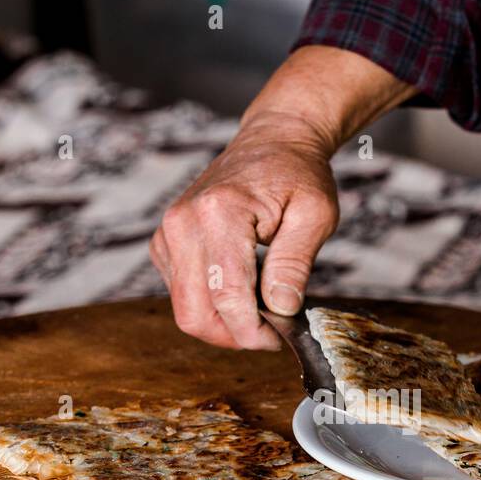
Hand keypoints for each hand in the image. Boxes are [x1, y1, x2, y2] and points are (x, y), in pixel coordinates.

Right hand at [150, 46, 415, 350]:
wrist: (272, 142)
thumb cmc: (297, 174)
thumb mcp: (315, 215)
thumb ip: (294, 264)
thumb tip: (281, 310)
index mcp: (219, 213)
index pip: (228, 298)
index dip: (254, 332)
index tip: (282, 337)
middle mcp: (182, 224)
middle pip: (195, 315)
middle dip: (235, 336)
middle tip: (271, 332)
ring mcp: (167, 234)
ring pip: (186, 311)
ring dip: (224, 324)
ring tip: (261, 306)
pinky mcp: (165, 245)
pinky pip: (182, 296)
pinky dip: (211, 306)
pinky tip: (242, 290)